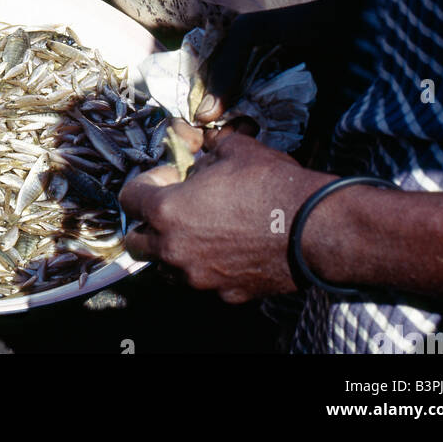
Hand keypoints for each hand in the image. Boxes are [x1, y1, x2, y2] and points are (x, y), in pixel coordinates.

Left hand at [120, 132, 331, 301]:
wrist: (314, 228)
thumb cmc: (271, 184)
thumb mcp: (234, 150)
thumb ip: (208, 151)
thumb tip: (203, 148)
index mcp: (168, 211)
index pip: (128, 199)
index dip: (145, 183)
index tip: (168, 175)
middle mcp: (175, 250)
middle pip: (138, 242)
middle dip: (149, 222)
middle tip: (175, 205)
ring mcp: (199, 277)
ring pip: (169, 266)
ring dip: (176, 247)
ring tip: (204, 226)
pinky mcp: (225, 293)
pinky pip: (204, 279)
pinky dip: (209, 264)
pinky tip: (232, 246)